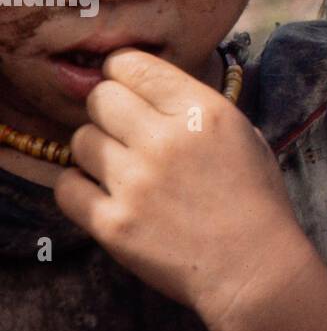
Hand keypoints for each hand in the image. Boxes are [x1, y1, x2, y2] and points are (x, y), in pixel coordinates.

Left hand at [53, 47, 315, 330]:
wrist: (252, 265)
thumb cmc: (254, 198)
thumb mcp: (241, 132)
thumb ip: (194, 106)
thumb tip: (150, 91)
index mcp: (202, 110)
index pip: (133, 65)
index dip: (122, 70)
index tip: (122, 82)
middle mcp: (165, 139)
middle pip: (101, 97)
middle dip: (107, 107)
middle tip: (119, 125)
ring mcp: (136, 182)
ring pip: (80, 140)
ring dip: (95, 148)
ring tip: (117, 164)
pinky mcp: (113, 224)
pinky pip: (68, 188)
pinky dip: (79, 186)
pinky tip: (101, 191)